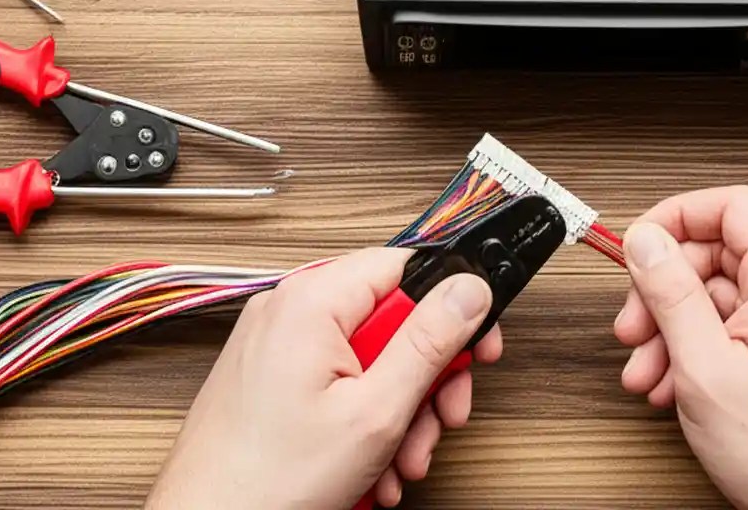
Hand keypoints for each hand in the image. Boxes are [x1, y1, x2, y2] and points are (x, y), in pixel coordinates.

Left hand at [147, 248, 500, 509]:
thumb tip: (469, 289)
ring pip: (371, 358)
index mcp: (312, 301)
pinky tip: (373, 467)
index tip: (478, 342)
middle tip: (445, 414)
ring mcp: (276, 345)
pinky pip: (340, 381)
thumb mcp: (376, 411)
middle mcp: (288, 311)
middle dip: (427, 376)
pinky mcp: (271, 378)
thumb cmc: (268, 481)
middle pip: (393, 317)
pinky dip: (366, 420)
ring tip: (402, 459)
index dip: (453, 304)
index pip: (407, 265)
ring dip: (402, 410)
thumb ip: (429, 341)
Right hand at [614, 187, 747, 509]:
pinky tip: (673, 386)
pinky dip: (696, 350)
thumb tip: (646, 240)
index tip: (638, 245)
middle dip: (663, 289)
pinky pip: (733, 328)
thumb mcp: (704, 366)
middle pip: (716, 254)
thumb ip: (671, 293)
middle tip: (632, 329)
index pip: (732, 207)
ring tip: (648, 373)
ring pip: (717, 297)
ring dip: (672, 329)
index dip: (677, 216)